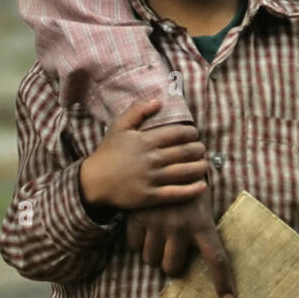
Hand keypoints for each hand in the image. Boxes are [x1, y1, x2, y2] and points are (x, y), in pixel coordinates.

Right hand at [80, 101, 207, 210]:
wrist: (93, 181)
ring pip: (185, 171)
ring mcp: (152, 178)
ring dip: (200, 167)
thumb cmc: (108, 152)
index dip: (192, 133)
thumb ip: (138, 111)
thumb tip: (158, 100)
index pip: (179, 134)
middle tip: (202, 149)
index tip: (195, 135)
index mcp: (146, 140)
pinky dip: (192, 190)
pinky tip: (202, 186)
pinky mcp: (150, 196)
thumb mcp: (119, 127)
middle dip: (199, 149)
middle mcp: (152, 159)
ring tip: (204, 164)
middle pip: (186, 152)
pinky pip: (176, 193)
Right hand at [126, 188, 235, 297]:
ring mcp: (157, 224)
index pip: (217, 258)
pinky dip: (138, 242)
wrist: (161, 155)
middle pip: (173, 267)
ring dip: (154, 254)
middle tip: (172, 256)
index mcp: (201, 222)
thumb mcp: (201, 198)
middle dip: (172, 266)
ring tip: (157, 238)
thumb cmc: (186, 180)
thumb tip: (209, 252)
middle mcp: (180, 226)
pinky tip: (143, 228)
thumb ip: (202, 224)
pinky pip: (135, 246)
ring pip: (151, 259)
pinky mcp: (138, 219)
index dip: (223, 282)